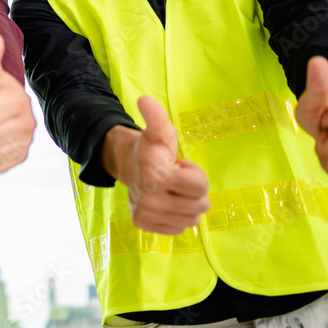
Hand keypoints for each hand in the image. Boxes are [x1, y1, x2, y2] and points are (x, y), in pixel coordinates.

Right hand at [112, 96, 209, 234]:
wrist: (126, 164)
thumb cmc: (150, 149)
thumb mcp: (159, 132)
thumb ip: (156, 117)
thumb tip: (143, 99)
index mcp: (156, 176)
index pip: (201, 187)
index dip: (194, 174)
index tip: (179, 166)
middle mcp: (150, 200)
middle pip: (200, 206)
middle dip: (193, 191)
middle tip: (175, 179)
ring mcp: (147, 213)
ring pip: (192, 219)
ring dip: (186, 204)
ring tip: (171, 190)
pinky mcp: (144, 224)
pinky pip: (179, 228)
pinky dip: (176, 216)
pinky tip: (166, 202)